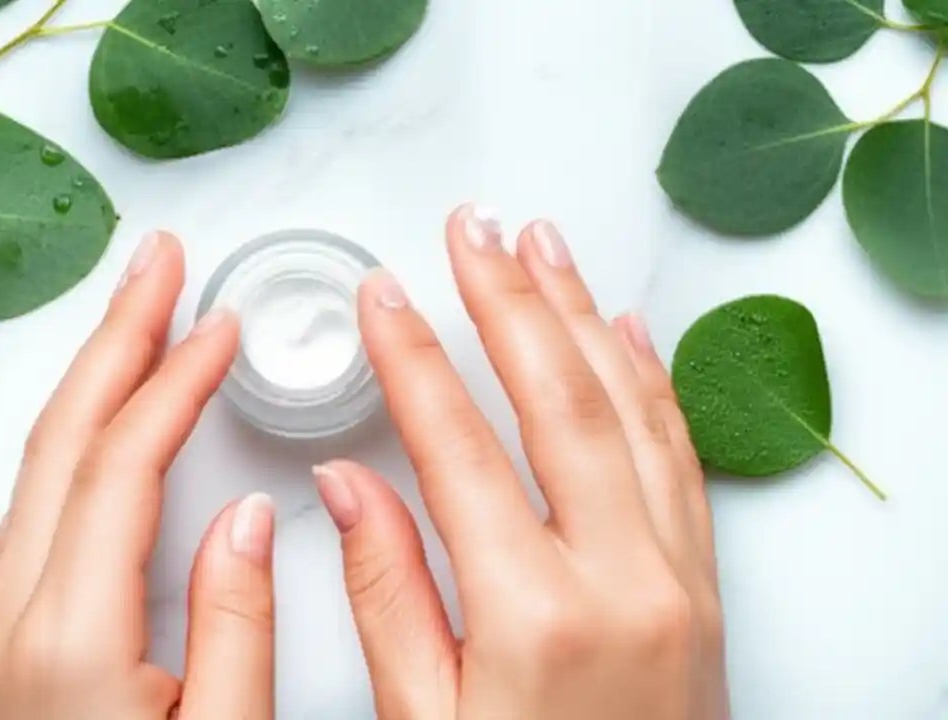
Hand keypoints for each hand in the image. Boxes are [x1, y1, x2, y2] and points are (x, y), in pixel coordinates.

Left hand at [0, 232, 275, 719]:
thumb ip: (235, 629)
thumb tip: (246, 516)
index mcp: (70, 639)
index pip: (121, 466)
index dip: (173, 382)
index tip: (220, 325)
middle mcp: (14, 614)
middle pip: (63, 437)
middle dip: (115, 334)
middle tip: (158, 259)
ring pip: (42, 459)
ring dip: (95, 374)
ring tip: (143, 310)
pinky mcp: (4, 629)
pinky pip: (39, 495)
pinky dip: (83, 431)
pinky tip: (114, 409)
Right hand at [313, 206, 728, 718]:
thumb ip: (386, 595)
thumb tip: (348, 486)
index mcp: (537, 616)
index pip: (460, 450)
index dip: (414, 362)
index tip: (383, 299)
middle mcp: (625, 580)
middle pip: (558, 400)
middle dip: (507, 299)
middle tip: (470, 229)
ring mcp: (679, 576)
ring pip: (630, 409)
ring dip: (581, 315)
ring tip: (542, 245)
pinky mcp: (704, 584)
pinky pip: (680, 454)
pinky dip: (650, 379)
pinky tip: (623, 329)